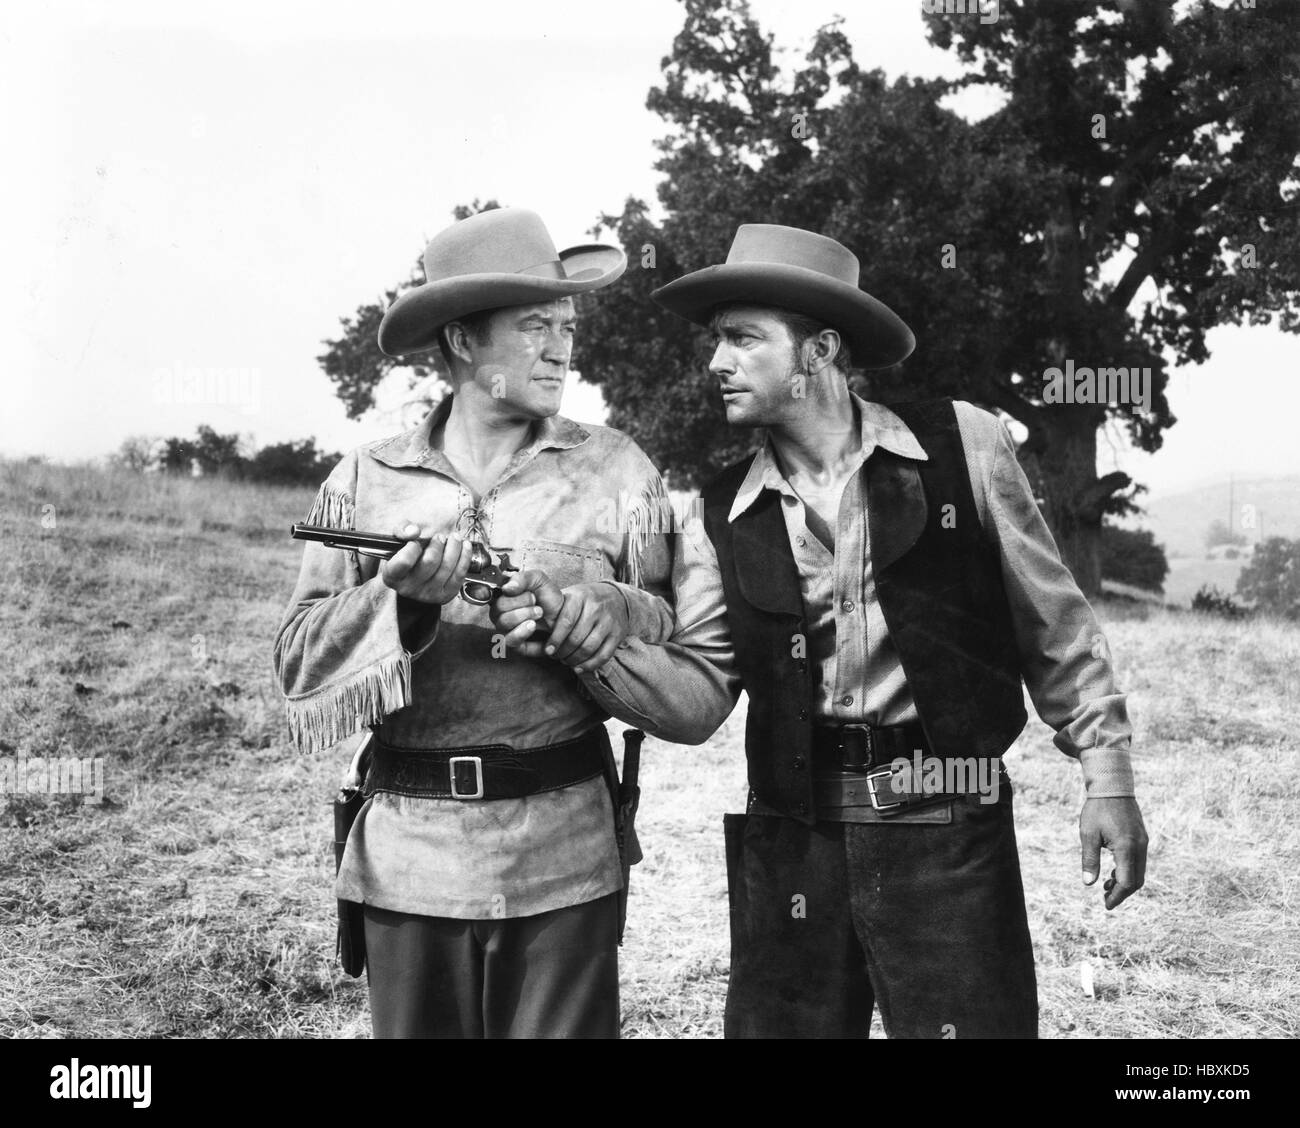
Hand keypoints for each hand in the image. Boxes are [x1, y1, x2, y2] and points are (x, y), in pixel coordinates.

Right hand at [379, 522, 471, 604]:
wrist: (416, 581)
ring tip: (454, 538)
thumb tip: (414, 531)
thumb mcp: (398, 542)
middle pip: (429, 562)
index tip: (416, 542)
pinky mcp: (445, 596)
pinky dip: (464, 557)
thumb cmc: (407, 557)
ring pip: (446, 567)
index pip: (404, 561)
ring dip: (454, 547)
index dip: (413, 548)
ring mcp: (428, 594)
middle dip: (438, 544)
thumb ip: (402, 531)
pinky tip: (465, 546)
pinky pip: (459, 575)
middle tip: (440, 537)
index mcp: (392, 575)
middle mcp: (408, 588)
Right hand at [489, 569, 564, 656]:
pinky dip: (521, 632)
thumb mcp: (538, 580)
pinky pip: (509, 640)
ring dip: (524, 615)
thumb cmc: (548, 597)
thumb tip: (507, 587)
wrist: (562, 615)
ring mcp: (504, 628)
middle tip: (536, 602)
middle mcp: (500, 613)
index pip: (490, 593)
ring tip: (539, 612)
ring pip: (503, 623)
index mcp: (502, 596)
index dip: (506, 591)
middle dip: (521, 602)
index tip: (520, 591)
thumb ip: (522, 578)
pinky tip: (532, 625)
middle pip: (498, 608)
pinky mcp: (512, 643)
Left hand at [490, 575, 631, 672]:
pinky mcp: (617, 635)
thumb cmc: (582, 600)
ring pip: (589, 648)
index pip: (565, 621)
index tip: (548, 650)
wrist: (615, 597)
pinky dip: (589, 665)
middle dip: (563, 652)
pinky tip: (578, 667)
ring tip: (566, 661)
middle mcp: (596, 609)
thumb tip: (509, 592)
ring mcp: (608, 623)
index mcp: (579, 598)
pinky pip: (603, 656)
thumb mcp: (565, 595)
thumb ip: (540, 600)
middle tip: (556, 657)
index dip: (555, 639)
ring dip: (574, 660)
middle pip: (576, 638)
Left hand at [1080, 796, 1148, 909]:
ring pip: (1139, 872)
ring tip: (1105, 885)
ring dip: (1124, 882)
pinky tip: (1112, 871)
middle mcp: (1140, 847)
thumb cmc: (1097, 809)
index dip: (1117, 896)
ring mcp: (1143, 842)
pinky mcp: (1142, 838)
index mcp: (1127, 848)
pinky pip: (1139, 861)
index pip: (1126, 882)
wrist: (1112, 786)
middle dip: (1122, 892)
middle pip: (1136, 880)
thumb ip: (1089, 860)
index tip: (1107, 905)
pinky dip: (1128, 870)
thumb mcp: (1088, 835)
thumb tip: (1088, 883)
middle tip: (1106, 898)